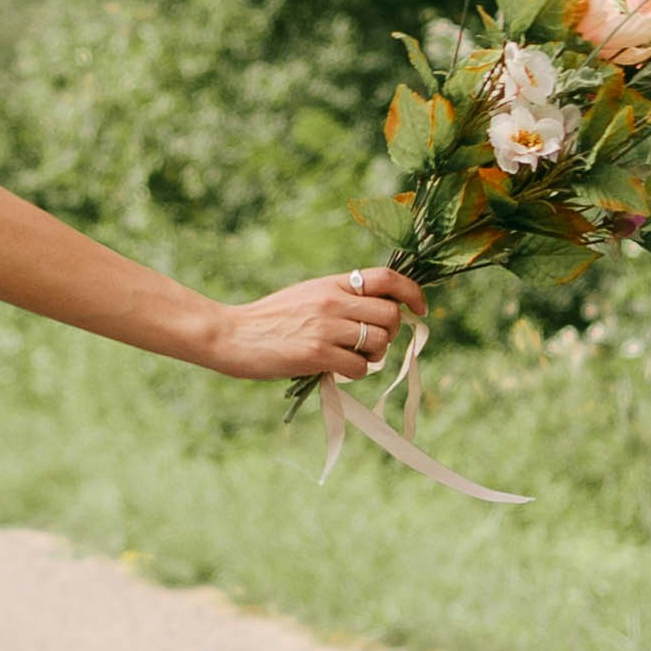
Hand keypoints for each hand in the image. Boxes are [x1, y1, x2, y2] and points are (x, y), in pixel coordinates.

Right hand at [205, 267, 429, 390]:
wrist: (231, 334)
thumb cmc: (270, 320)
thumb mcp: (307, 296)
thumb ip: (341, 299)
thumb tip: (382, 312)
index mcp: (332, 283)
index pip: (386, 277)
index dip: (412, 292)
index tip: (419, 309)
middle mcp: (333, 301)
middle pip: (390, 316)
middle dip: (390, 334)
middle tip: (370, 343)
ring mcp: (326, 327)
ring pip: (380, 343)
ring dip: (372, 356)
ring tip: (348, 356)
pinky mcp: (317, 353)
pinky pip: (359, 368)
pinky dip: (353, 372)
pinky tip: (332, 368)